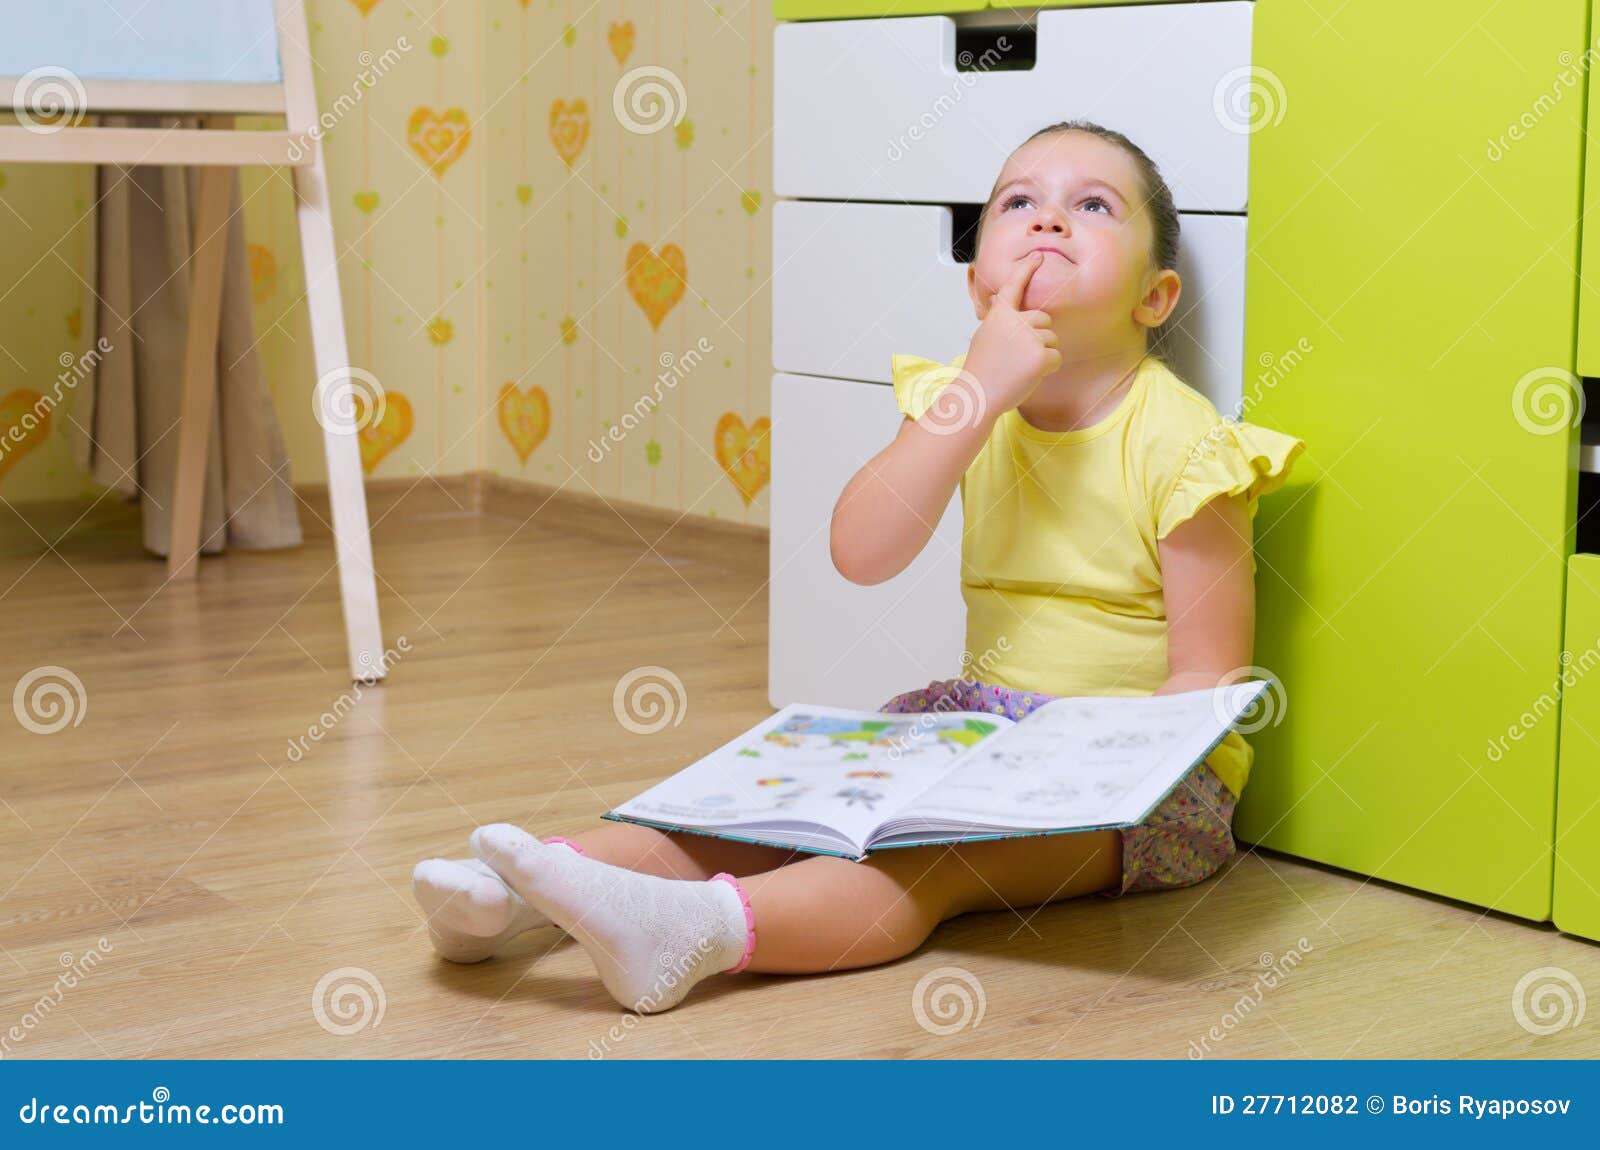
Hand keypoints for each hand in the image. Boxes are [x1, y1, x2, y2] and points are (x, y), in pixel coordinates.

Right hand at [962, 252, 1061, 415]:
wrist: (978, 394)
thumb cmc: (981, 369)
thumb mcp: (985, 335)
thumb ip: (998, 317)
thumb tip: (1000, 297)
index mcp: (1000, 314)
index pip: (1015, 286)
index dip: (1026, 269)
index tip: (1038, 255)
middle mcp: (1015, 321)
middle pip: (1045, 319)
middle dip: (1039, 336)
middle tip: (1018, 356)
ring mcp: (1029, 338)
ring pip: (1052, 339)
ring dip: (1042, 355)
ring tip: (1020, 367)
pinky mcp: (1041, 356)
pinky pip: (1057, 357)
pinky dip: (1047, 368)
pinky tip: (1029, 375)